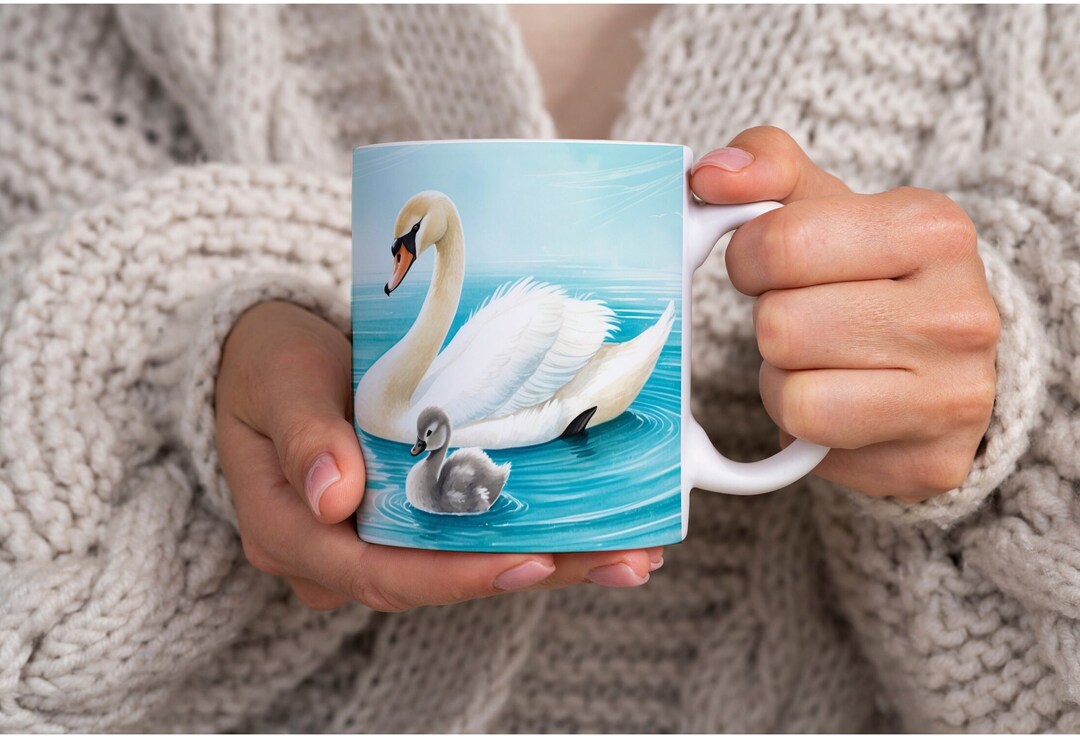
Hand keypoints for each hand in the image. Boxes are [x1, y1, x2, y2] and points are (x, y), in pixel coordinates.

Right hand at [215, 301, 661, 610]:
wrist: (272, 357)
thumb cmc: (268, 364)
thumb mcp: (276, 383)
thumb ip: (302, 437)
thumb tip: (337, 498)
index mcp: (294, 534)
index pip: (382, 573)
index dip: (459, 575)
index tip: (530, 561)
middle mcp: (339, 553)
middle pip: (441, 578)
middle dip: (534, 571)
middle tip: (623, 559)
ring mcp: (376, 538)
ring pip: (466, 563)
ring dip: (552, 558)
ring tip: (632, 550)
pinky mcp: (408, 516)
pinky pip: (470, 534)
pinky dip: (532, 530)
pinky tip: (595, 526)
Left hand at [689, 127, 999, 501]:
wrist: (943, 361)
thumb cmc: (868, 273)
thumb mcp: (824, 203)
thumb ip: (765, 166)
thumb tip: (710, 176)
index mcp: (933, 229)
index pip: (779, 244)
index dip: (750, 260)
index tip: (772, 267)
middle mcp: (959, 314)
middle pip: (780, 326)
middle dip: (772, 324)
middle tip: (807, 319)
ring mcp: (953, 396)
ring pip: (791, 394)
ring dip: (783, 379)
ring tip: (823, 362)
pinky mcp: (929, 463)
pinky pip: (810, 444)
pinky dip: (803, 426)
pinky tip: (838, 404)